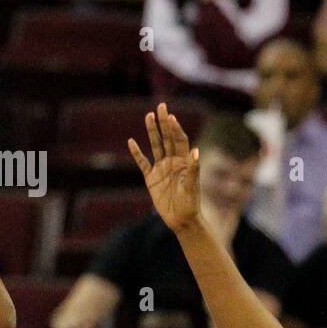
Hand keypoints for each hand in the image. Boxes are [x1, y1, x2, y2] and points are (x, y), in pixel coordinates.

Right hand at [128, 103, 200, 233]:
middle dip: (164, 123)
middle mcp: (173, 162)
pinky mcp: (151, 178)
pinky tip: (131, 141)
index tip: (170, 116)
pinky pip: (142, 163)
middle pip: (167, 138)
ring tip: (148, 116)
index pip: (179, 141)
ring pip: (155, 146)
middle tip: (160, 106)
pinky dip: (136, 153)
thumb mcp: (192, 187)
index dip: (175, 128)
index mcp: (184, 162)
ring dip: (151, 131)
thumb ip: (193, 169)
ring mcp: (161, 169)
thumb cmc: (191, 205)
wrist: (182, 221)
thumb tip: (195, 151)